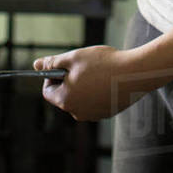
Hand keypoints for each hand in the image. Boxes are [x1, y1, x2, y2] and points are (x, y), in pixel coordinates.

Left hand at [35, 46, 154, 121]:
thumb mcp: (74, 57)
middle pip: (65, 95)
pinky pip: (96, 101)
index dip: (53, 75)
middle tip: (84, 65)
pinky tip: (109, 79)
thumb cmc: (104, 63)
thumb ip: (53, 62)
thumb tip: (36, 65)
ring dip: (84, 85)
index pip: (48, 91)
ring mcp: (94, 115)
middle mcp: (78, 112)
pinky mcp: (108, 113)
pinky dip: (98, 91)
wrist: (136, 73)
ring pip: (81, 98)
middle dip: (70, 80)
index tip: (65, 65)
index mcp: (65, 100)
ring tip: (99, 71)